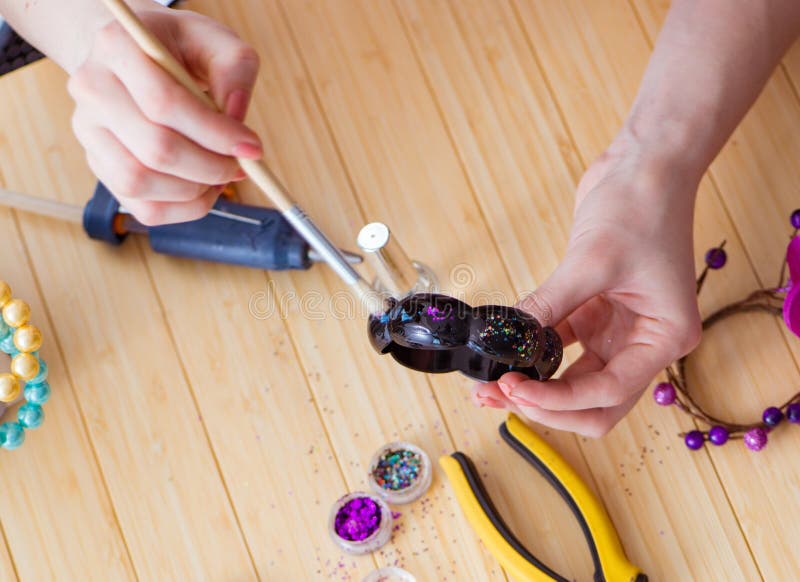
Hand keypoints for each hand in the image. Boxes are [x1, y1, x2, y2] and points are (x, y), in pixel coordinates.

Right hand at [68, 7, 261, 224]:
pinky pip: (144, 208)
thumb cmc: (179, 48)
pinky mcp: (100, 166)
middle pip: (154, 149)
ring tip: (222, 175)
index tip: (252, 147)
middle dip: (211, 167)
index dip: (215, 133)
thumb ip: (234, 70)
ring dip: (196, 191)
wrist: (134, 57)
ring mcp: (89, 132)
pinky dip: (185, 209)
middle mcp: (91, 89)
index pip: (164, 103)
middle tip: (241, 166)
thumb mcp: (214, 40)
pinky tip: (205, 189)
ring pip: (141, 183)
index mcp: (115, 46)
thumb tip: (237, 127)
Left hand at [472, 135, 702, 436]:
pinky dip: (533, 355)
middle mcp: (645, 341)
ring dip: (536, 387)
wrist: (644, 165)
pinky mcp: (593, 312)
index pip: (610, 391)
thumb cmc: (641, 206)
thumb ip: (548, 306)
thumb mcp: (591, 261)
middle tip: (502, 396)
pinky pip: (560, 347)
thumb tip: (505, 340)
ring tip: (490, 388)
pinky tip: (502, 358)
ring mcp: (618, 329)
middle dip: (548, 406)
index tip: (516, 389)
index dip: (560, 399)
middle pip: (595, 401)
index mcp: (664, 337)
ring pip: (575, 381)